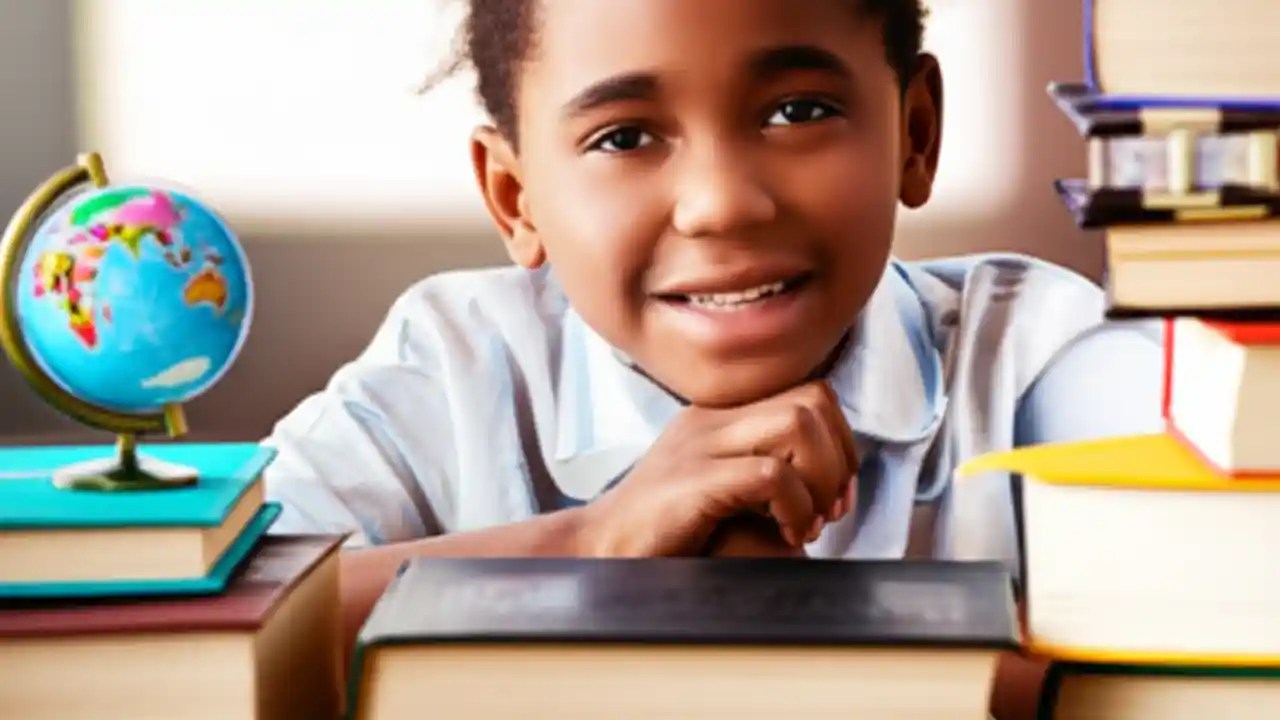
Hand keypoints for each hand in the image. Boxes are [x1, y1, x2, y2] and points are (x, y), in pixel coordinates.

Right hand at [578, 381, 858, 556]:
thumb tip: (831, 480)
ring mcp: (700, 444)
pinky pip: (771, 474)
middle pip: (812, 399)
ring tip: (807, 523)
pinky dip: (796, 507)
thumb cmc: (664, 529)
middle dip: (839, 458)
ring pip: (797, 424)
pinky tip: (786, 535)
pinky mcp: (693, 481)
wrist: (599, 549)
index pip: (810, 393)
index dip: (841, 442)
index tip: (837, 495)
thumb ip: (761, 467)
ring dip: (821, 480)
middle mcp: (712, 418)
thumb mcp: (718, 483)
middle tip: (830, 510)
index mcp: (720, 413)